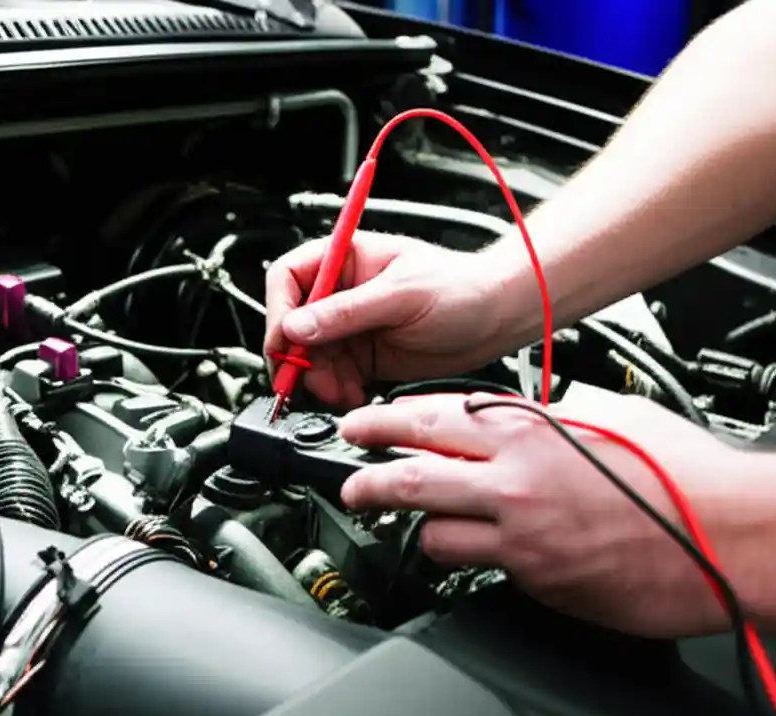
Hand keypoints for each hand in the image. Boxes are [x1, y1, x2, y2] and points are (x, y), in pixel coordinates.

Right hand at [263, 232, 510, 407]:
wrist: (496, 321)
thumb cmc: (462, 289)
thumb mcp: (402, 296)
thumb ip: (346, 312)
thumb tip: (297, 327)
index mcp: (344, 258)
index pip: (288, 278)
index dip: (279, 309)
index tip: (287, 339)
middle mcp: (340, 292)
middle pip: (291, 323)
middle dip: (296, 355)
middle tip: (305, 377)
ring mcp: (349, 327)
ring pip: (309, 356)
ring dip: (317, 378)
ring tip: (340, 391)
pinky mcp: (361, 357)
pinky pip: (331, 377)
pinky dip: (335, 391)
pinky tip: (353, 396)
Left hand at [337, 391, 746, 636]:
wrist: (727, 535)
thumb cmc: (682, 474)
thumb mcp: (610, 415)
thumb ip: (553, 414)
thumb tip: (527, 411)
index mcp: (530, 428)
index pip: (433, 415)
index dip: (385, 419)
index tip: (361, 423)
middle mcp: (514, 475)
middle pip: (410, 470)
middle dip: (364, 473)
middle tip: (345, 478)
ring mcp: (519, 528)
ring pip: (429, 525)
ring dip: (409, 523)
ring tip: (394, 520)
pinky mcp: (533, 574)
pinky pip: (474, 563)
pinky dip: (459, 555)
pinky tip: (461, 551)